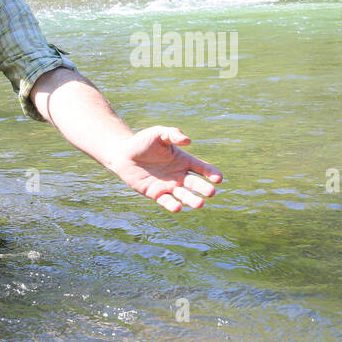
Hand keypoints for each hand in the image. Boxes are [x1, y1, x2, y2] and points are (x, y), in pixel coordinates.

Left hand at [108, 127, 222, 211]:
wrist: (123, 154)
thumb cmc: (142, 142)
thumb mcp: (158, 133)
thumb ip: (172, 134)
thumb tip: (187, 141)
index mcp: (183, 160)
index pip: (201, 168)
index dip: (211, 173)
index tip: (218, 178)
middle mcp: (179, 175)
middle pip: (195, 184)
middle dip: (204, 189)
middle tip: (210, 192)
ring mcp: (168, 186)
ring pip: (184, 195)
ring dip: (192, 200)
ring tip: (199, 204)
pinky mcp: (156, 194)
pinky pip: (166, 201)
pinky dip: (172, 205)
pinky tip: (177, 208)